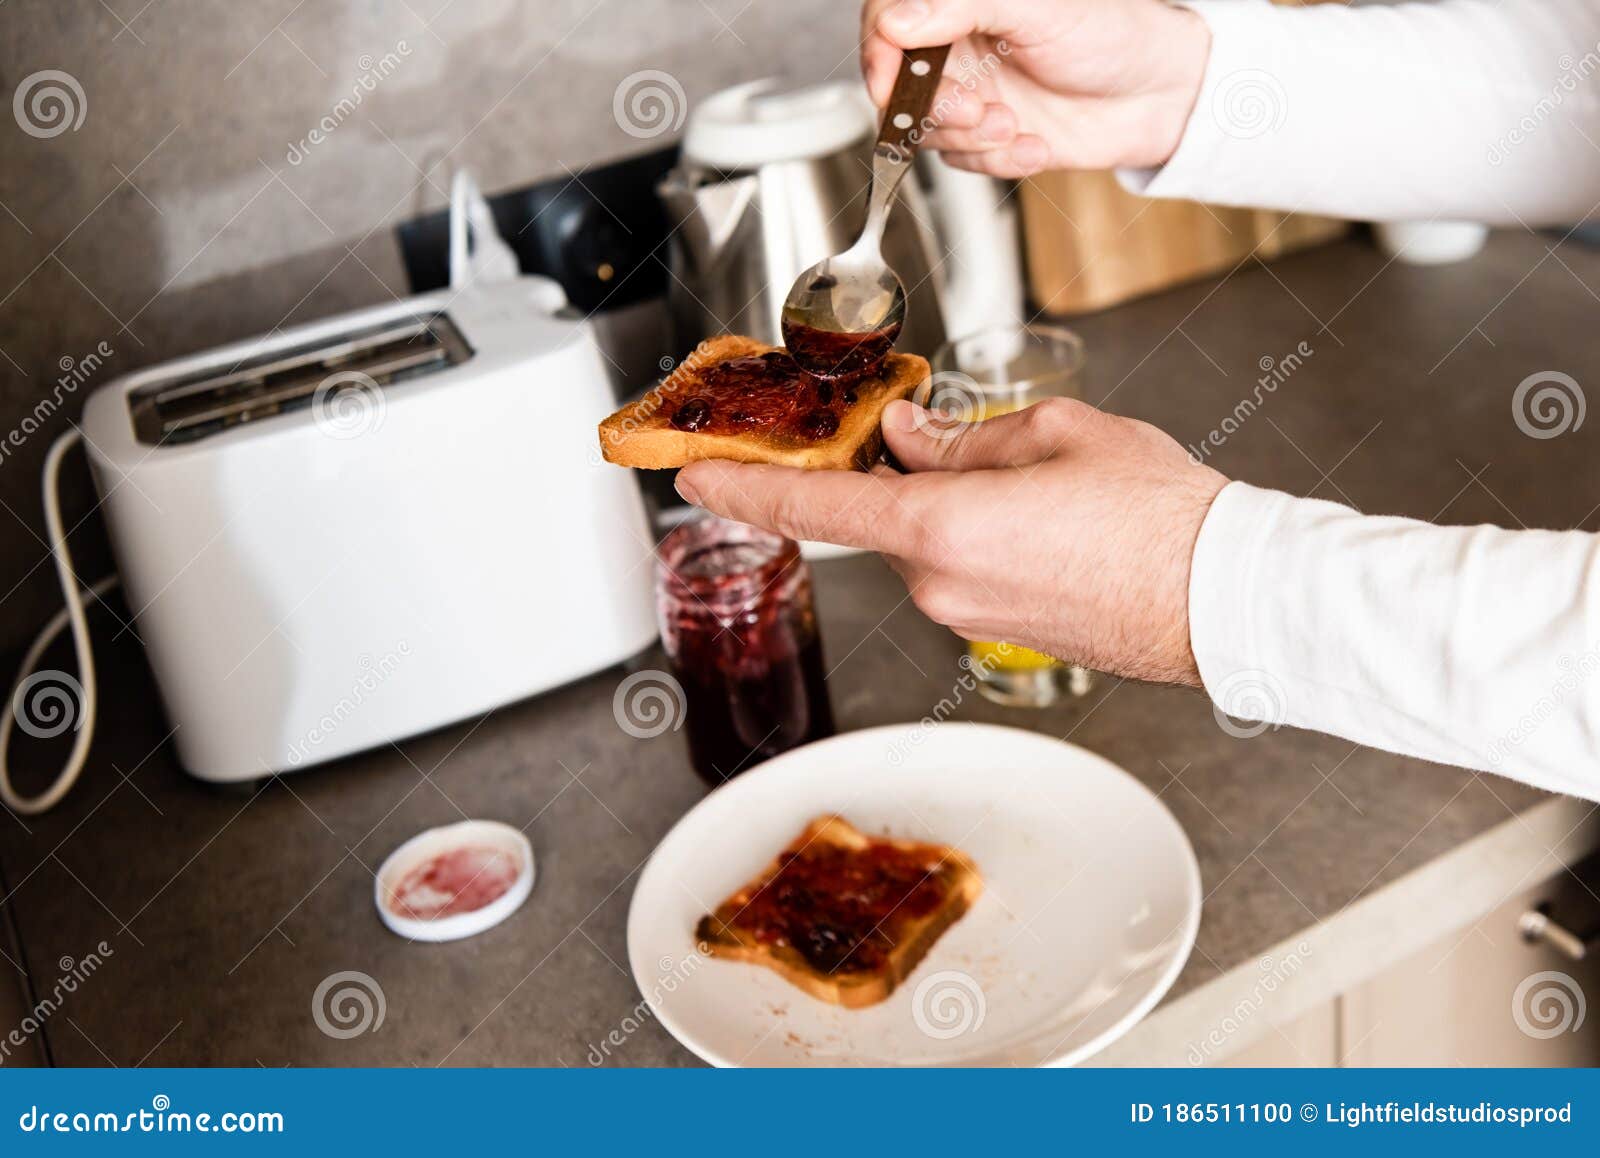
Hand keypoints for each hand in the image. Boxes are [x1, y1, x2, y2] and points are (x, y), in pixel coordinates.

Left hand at [673, 398, 1228, 685]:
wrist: (1222, 598)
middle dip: (902, 470)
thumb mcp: (1056, 433)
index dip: (743, 485)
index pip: (813, 503)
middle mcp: (939, 583)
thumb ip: (961, 437)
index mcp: (942, 526)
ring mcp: (965, 616)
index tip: (693, 474)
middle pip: (882, 512)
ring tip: (1042, 480)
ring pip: (925, 539)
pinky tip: (1044, 518)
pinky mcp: (994, 631)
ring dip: (952, 502)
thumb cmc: (1157, 514)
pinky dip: (976, 533)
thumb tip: (909, 439)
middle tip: (946, 429)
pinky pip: (959, 568)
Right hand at [861, 0, 1210, 174]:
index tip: (891, 82)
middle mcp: (957, 48)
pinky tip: (1036, 144)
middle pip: (899, 87)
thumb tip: (898, 20)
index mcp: (960, 5)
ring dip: (971, 139)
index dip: (880, 56)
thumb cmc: (1110, 35)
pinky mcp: (988, 138)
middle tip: (976, 110)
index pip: (888, 24)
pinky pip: (962, 163)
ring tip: (1015, 125)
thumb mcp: (1037, 9)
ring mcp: (970, 95)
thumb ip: (961, 5)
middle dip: (936, 109)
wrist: (1159, 95)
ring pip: (927, 133)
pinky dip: (997, 161)